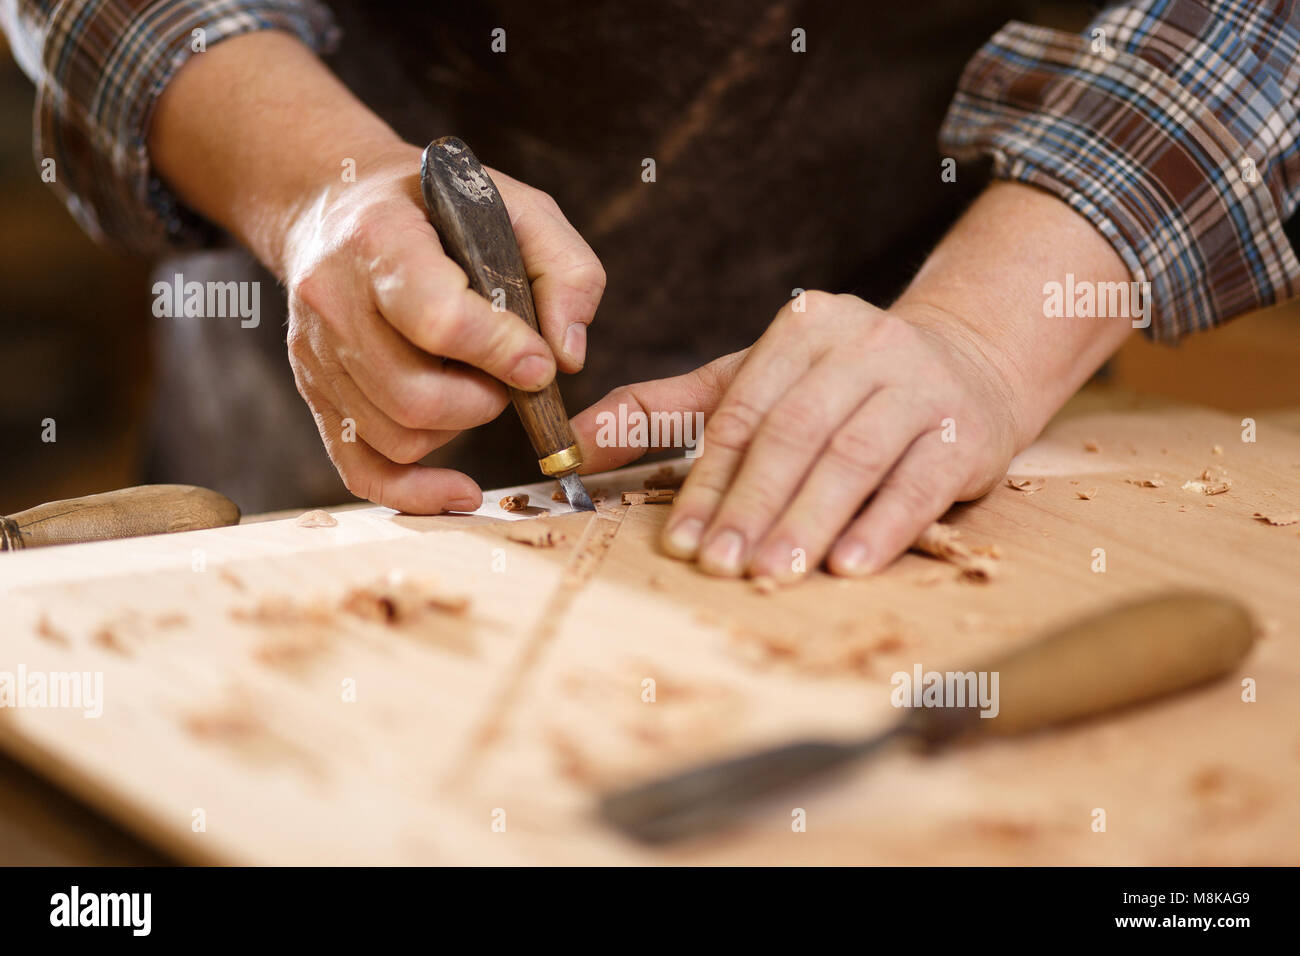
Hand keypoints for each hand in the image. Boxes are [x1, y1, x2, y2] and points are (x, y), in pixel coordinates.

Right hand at [282, 144, 604, 511]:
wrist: (334, 204)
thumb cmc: (437, 206)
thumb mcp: (515, 206)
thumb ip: (564, 270)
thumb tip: (567, 357)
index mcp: (379, 239)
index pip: (438, 318)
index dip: (501, 352)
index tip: (540, 363)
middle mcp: (332, 300)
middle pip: (415, 396)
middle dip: (484, 401)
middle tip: (508, 376)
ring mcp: (317, 354)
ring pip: (397, 437)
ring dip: (458, 430)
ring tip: (473, 386)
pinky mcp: (316, 394)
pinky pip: (360, 469)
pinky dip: (415, 493)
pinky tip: (460, 491)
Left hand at [571, 292, 1020, 579]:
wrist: (969, 363)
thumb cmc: (842, 385)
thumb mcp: (754, 382)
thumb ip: (665, 410)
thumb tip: (574, 443)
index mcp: (803, 328)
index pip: (745, 412)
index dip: (709, 479)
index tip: (679, 540)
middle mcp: (863, 345)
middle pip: (794, 433)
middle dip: (752, 505)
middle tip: (719, 564)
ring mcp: (920, 384)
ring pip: (854, 456)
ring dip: (808, 519)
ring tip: (772, 571)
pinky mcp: (965, 430)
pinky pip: (919, 482)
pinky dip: (883, 525)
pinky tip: (848, 564)